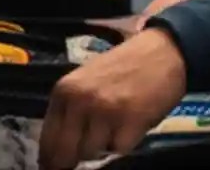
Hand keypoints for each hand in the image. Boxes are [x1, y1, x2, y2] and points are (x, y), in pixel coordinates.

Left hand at [38, 28, 187, 168]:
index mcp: (64, 91)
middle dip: (73, 161)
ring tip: (114, 128)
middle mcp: (81, 101)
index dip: (52, 158)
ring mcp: (106, 111)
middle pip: (65, 154)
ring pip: (92, 154)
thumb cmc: (123, 67)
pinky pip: (119, 150)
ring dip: (102, 148)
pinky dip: (125, 143)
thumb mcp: (85, 82)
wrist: (163, 52)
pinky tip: (131, 125)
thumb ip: (70, 111)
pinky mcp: (130, 121)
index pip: (47, 141)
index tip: (57, 164)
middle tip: (82, 157)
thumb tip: (57, 150)